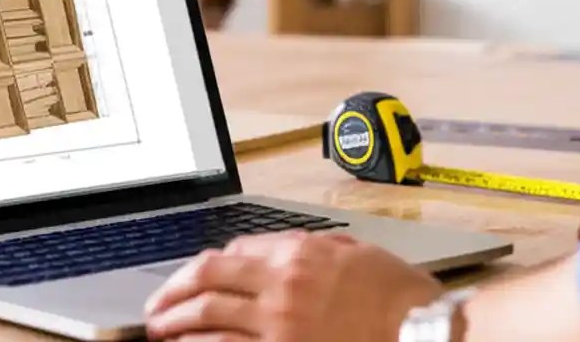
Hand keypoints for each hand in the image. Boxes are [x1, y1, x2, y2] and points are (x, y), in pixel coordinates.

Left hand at [144, 231, 442, 340]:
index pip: (229, 255)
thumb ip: (308, 246)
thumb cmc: (398, 297)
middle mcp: (280, 287)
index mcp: (296, 255)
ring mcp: (280, 327)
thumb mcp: (353, 252)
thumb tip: (269, 248)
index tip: (187, 280)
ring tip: (163, 333)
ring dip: (178, 327)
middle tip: (156, 310)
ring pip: (209, 322)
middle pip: (207, 285)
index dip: (199, 269)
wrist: (423, 334)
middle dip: (173, 296)